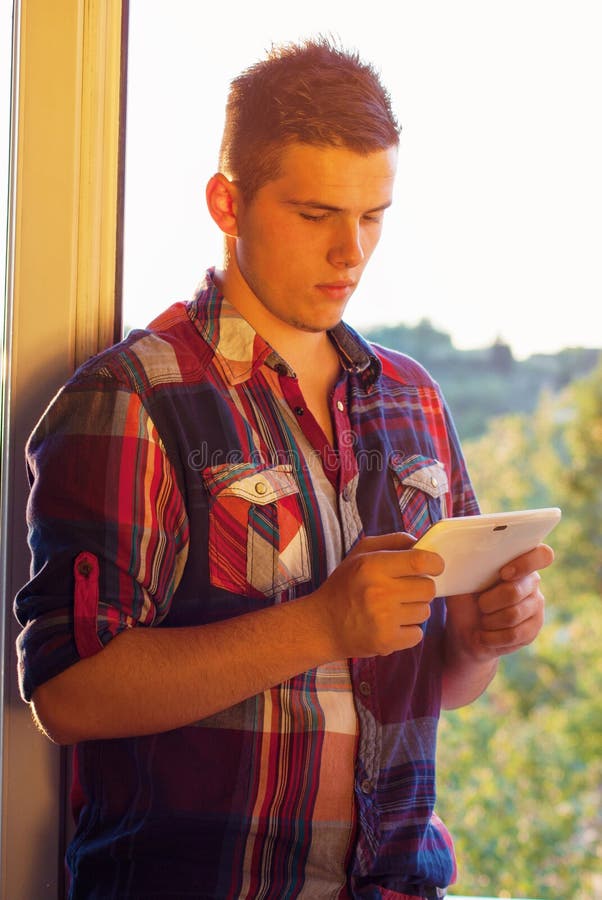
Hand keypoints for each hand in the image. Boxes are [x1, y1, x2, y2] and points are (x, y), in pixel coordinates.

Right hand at [314, 532, 443, 657]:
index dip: (435, 563)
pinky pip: (418, 633)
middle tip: (405, 590)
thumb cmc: (345, 586)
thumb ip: (393, 542)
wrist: (322, 625)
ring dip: (414, 609)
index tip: (435, 566)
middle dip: (421, 588)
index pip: (420, 561)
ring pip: (425, 611)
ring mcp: (383, 619)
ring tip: (393, 608)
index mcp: (372, 565)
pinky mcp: (386, 641)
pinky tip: (390, 625)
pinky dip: (408, 630)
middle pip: (428, 588)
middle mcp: (378, 591)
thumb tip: (422, 543)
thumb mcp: (360, 554)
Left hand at [445, 542, 554, 663]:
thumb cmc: (463, 597)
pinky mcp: (533, 629)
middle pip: (514, 591)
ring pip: (513, 615)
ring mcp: (536, 606)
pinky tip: (484, 634)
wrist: (465, 629)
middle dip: (488, 602)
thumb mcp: (461, 579)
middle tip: (479, 605)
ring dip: (489, 620)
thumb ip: (467, 565)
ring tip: (482, 619)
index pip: (542, 555)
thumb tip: (458, 555)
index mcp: (517, 561)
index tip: (503, 574)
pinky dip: (492, 637)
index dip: (526, 563)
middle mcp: (532, 582)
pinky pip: (514, 634)